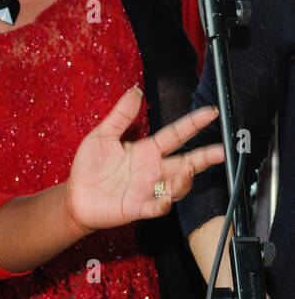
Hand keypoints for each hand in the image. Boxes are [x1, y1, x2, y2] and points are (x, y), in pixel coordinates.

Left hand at [65, 88, 224, 233]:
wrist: (75, 195)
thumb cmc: (90, 166)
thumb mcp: (103, 135)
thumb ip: (121, 115)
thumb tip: (135, 92)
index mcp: (146, 150)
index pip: (175, 135)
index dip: (193, 124)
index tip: (210, 113)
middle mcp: (153, 170)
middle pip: (187, 162)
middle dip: (206, 157)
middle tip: (222, 151)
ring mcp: (148, 189)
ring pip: (177, 186)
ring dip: (185, 180)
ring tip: (187, 169)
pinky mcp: (138, 207)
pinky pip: (157, 207)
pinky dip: (163, 203)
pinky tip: (165, 198)